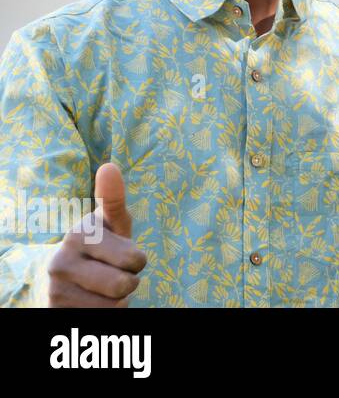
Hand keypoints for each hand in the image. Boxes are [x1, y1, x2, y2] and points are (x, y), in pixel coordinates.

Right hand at [47, 163, 147, 306]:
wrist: (65, 276)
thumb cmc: (100, 245)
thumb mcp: (110, 223)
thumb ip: (114, 199)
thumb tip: (109, 166)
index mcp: (80, 234)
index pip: (135, 259)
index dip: (137, 260)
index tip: (125, 255)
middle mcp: (61, 261)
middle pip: (126, 284)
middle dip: (130, 280)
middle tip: (115, 271)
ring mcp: (56, 288)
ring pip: (115, 305)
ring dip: (119, 298)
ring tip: (104, 284)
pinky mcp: (55, 310)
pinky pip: (103, 318)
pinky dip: (107, 312)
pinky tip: (93, 300)